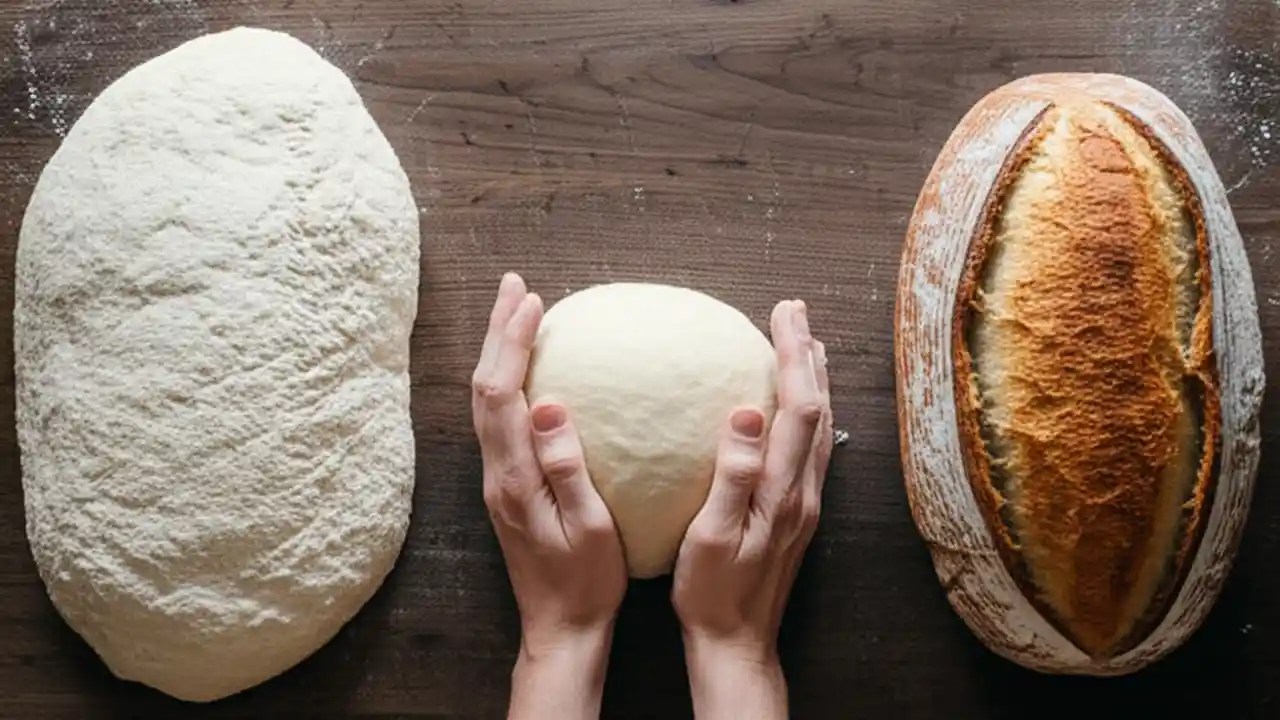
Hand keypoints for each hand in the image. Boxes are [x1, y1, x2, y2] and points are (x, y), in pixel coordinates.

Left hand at [472, 273, 627, 719]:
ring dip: (499, 352)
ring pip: (487, 402)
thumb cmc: (586, 584)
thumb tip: (548, 406)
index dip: (512, 343)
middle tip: (515, 286)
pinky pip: (501, 419)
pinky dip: (509, 379)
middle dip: (497, 331)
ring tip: (518, 312)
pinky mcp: (509, 487)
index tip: (533, 301)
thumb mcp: (590, 529)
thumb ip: (567, 468)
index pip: (501, 395)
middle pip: (484, 388)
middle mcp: (497, 474)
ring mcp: (499, 481)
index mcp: (515, 479)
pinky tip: (529, 370)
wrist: (561, 629)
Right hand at [672, 299, 832, 719]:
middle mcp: (802, 491)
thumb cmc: (713, 593)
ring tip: (804, 345)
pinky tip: (793, 408)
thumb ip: (733, 475)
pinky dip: (806, 411)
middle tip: (794, 311)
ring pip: (820, 427)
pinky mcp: (796, 515)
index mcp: (782, 490)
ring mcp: (803, 504)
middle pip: (818, 408)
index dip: (794, 354)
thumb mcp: (713, 537)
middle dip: (808, 354)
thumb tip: (748, 413)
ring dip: (813, 380)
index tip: (783, 313)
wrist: (736, 643)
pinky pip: (810, 447)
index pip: (798, 406)